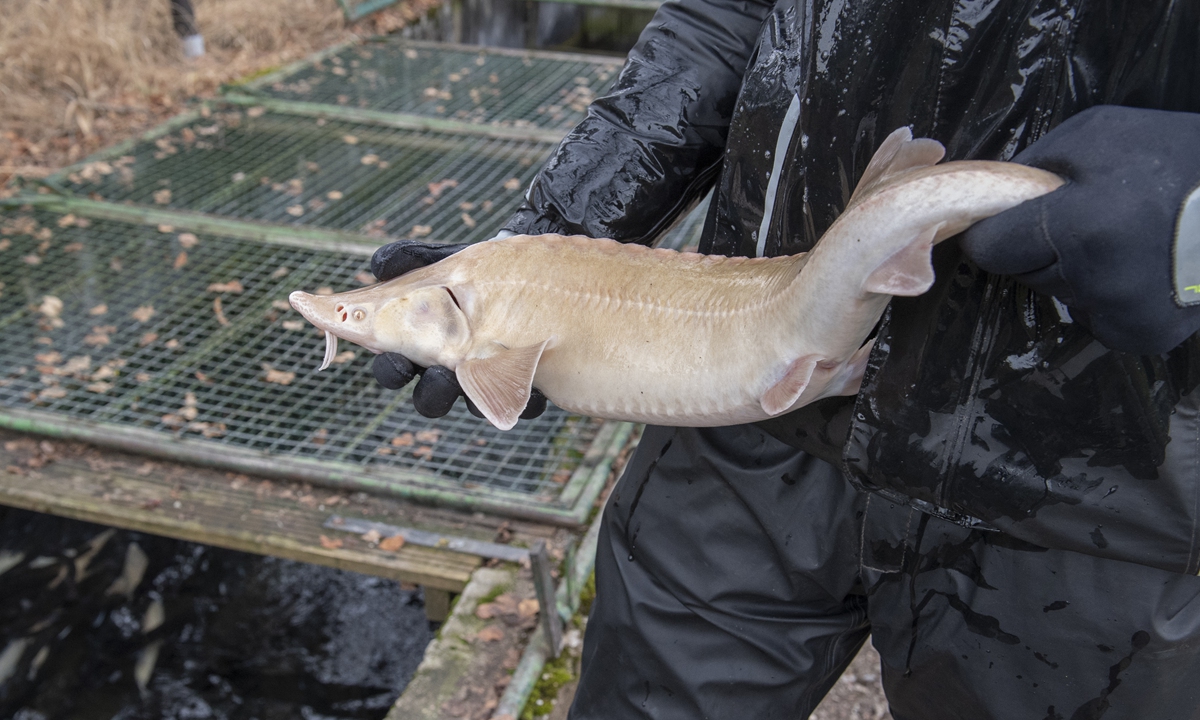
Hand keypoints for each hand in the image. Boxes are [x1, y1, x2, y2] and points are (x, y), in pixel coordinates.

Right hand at [369, 239, 547, 419]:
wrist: (529, 269)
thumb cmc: (475, 270)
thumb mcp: (444, 259)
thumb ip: (410, 260)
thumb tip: (380, 265)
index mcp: (422, 347)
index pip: (396, 370)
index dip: (391, 370)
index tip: (392, 358)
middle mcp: (451, 370)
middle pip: (431, 398)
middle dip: (431, 391)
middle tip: (438, 373)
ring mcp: (485, 380)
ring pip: (472, 403)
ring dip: (472, 394)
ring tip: (478, 374)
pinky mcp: (522, 383)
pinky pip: (519, 398)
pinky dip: (520, 392)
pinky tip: (526, 380)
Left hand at [961, 105, 1199, 353]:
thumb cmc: (1174, 156)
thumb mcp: (1096, 135)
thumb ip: (1032, 167)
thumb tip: (986, 199)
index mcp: (1079, 226)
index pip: (990, 249)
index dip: (997, 231)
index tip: (1014, 219)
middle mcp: (1097, 280)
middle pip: (1023, 273)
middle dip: (1040, 247)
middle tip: (1091, 218)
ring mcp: (1121, 314)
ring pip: (1058, 294)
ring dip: (1076, 272)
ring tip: (1125, 240)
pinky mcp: (1143, 336)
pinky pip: (1094, 316)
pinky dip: (1107, 297)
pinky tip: (1142, 268)